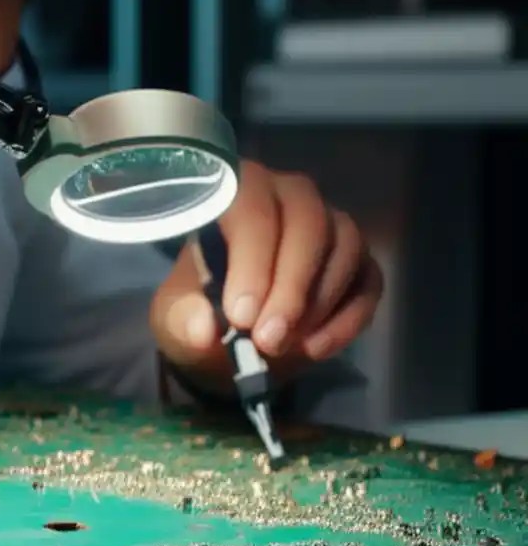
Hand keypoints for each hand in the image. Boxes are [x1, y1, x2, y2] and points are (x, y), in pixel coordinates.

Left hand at [150, 160, 383, 395]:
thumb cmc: (197, 309)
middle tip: (267, 340)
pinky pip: (370, 280)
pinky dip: (349, 318)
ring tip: (282, 347)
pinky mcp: (359, 262)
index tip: (240, 317)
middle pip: (309, 221)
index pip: (251, 206)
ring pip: (346, 246)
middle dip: (291, 286)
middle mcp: (289, 198)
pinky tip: (315, 349)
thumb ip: (185, 318)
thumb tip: (204, 330)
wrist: (226, 335)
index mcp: (235, 195)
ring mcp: (330, 226)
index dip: (251, 260)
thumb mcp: (175, 318)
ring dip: (318, 303)